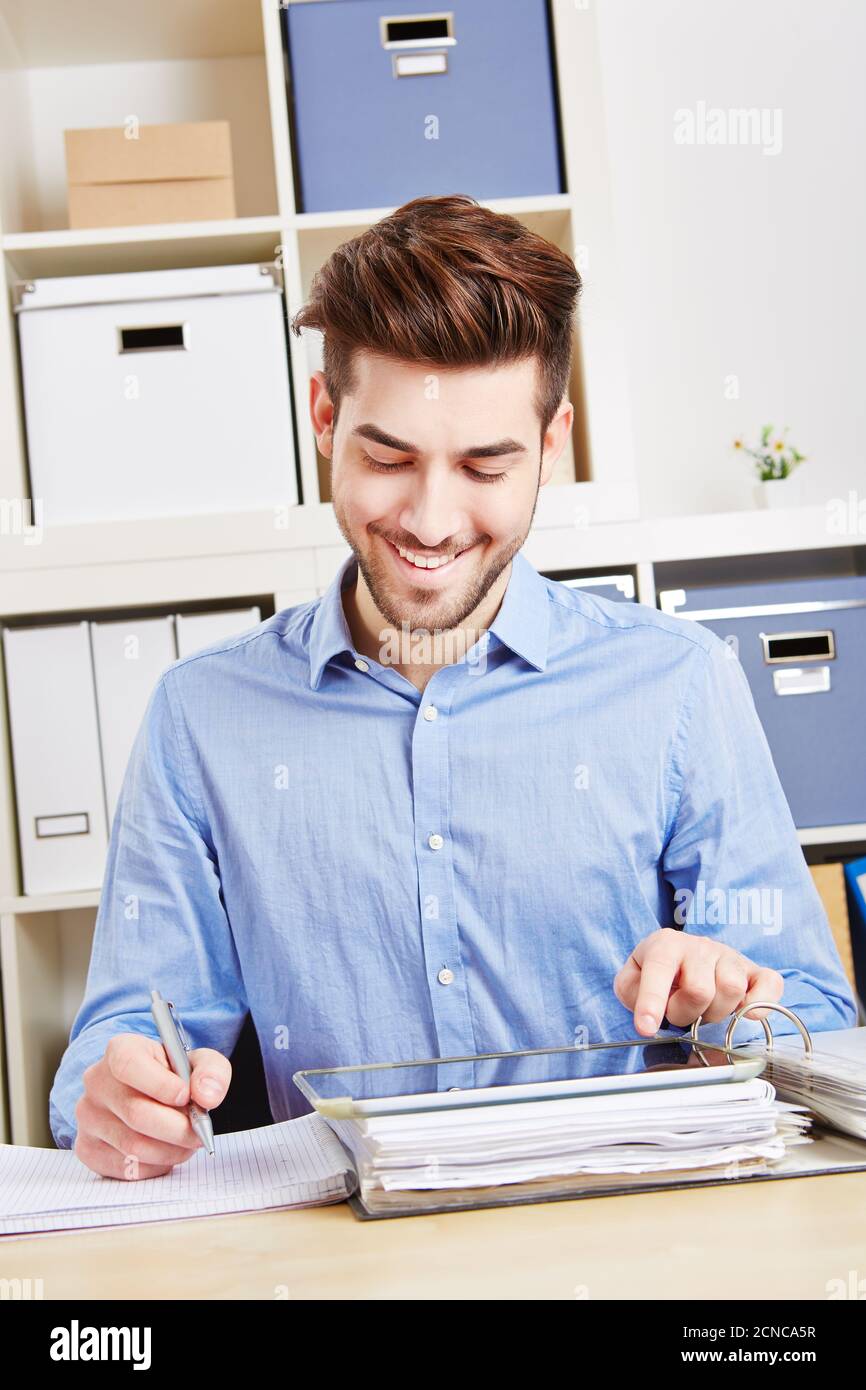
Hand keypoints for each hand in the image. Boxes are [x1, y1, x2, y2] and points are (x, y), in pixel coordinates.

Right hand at [74, 1033, 231, 1178]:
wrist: (147, 1093)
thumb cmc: (172, 1075)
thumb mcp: (197, 1062)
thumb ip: (211, 1071)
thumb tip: (207, 1096)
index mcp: (119, 1050)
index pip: (130, 1066)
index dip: (162, 1086)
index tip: (187, 1097)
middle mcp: (96, 1082)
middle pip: (136, 1114)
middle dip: (178, 1129)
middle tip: (199, 1132)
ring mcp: (88, 1118)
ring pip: (133, 1147)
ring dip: (170, 1150)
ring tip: (186, 1142)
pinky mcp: (88, 1149)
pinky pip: (126, 1169)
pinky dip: (155, 1166)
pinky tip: (165, 1151)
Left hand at [614, 928, 783, 1035]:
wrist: (687, 955)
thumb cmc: (660, 972)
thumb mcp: (632, 979)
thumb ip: (630, 991)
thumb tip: (647, 1010)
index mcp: (666, 945)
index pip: (660, 969)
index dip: (652, 1001)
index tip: (646, 1028)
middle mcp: (700, 947)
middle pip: (699, 989)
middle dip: (686, 1013)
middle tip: (680, 1013)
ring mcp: (730, 957)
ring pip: (731, 989)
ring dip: (716, 1012)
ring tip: (705, 1009)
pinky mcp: (754, 971)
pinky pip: (770, 984)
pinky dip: (760, 1002)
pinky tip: (745, 1012)